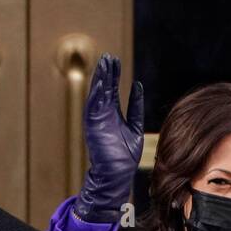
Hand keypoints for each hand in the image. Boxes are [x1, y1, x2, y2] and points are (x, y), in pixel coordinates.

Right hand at [74, 54, 143, 222]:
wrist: (117, 175)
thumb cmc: (125, 156)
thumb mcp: (135, 126)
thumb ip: (135, 106)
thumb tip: (137, 86)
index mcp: (112, 115)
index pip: (111, 90)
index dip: (113, 76)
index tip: (115, 60)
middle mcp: (102, 116)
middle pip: (103, 89)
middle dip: (105, 72)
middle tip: (108, 56)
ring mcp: (97, 120)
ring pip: (97, 95)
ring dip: (100, 79)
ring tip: (103, 63)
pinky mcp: (94, 127)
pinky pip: (93, 107)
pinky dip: (96, 94)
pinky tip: (100, 81)